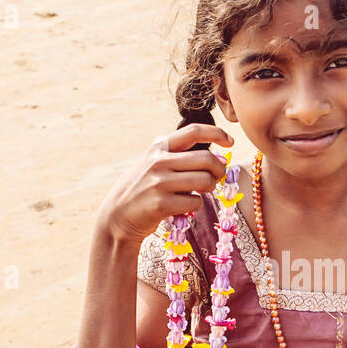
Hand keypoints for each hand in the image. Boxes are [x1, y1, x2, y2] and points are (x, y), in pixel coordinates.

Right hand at [98, 123, 233, 243]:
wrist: (117, 216)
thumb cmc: (143, 189)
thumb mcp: (152, 163)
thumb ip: (176, 156)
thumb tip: (217, 158)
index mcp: (159, 148)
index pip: (193, 131)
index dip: (216, 133)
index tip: (230, 141)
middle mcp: (159, 162)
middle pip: (206, 159)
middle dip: (219, 169)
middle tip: (218, 177)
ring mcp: (160, 183)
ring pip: (205, 181)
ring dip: (210, 188)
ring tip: (201, 192)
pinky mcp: (162, 204)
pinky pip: (195, 202)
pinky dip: (196, 205)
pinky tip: (184, 206)